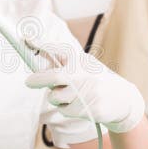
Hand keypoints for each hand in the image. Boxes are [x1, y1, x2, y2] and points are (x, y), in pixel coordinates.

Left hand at [25, 51, 143, 132]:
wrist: (122, 99)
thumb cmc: (95, 79)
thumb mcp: (83, 64)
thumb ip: (60, 60)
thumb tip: (34, 55)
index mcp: (80, 60)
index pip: (58, 50)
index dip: (40, 44)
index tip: (25, 39)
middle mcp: (84, 74)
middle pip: (54, 77)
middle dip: (37, 80)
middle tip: (29, 82)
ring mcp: (87, 92)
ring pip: (56, 97)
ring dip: (56, 98)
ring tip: (69, 95)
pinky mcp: (90, 109)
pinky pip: (65, 110)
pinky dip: (66, 109)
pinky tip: (80, 105)